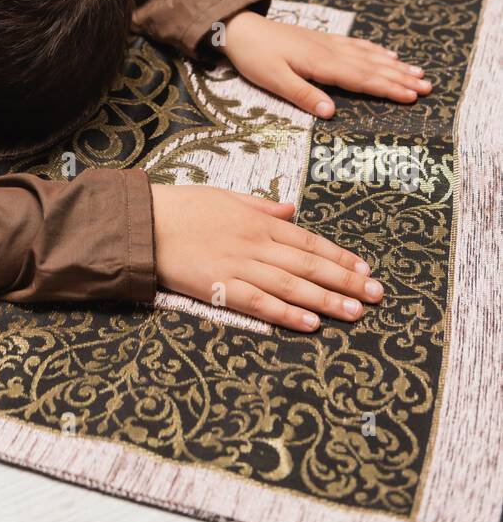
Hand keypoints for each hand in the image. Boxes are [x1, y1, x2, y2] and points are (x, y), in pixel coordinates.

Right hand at [151, 185, 382, 329]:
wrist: (146, 222)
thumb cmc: (183, 207)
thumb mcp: (227, 196)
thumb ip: (262, 206)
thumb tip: (292, 210)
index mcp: (258, 221)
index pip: (309, 241)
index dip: (339, 257)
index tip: (365, 269)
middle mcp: (256, 243)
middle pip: (309, 265)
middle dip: (346, 281)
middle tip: (376, 295)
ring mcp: (240, 266)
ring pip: (292, 286)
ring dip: (327, 301)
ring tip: (356, 313)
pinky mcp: (221, 287)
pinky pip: (261, 303)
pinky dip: (287, 314)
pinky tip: (311, 324)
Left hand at [222, 13, 431, 117]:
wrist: (240, 28)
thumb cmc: (255, 57)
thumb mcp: (274, 80)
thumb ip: (304, 96)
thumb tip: (332, 114)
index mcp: (321, 64)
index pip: (361, 79)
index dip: (388, 88)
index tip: (412, 96)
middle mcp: (330, 51)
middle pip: (372, 66)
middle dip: (400, 78)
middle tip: (427, 87)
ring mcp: (328, 43)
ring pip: (368, 55)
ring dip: (394, 65)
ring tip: (417, 72)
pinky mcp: (322, 40)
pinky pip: (356, 44)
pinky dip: (374, 50)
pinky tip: (387, 52)